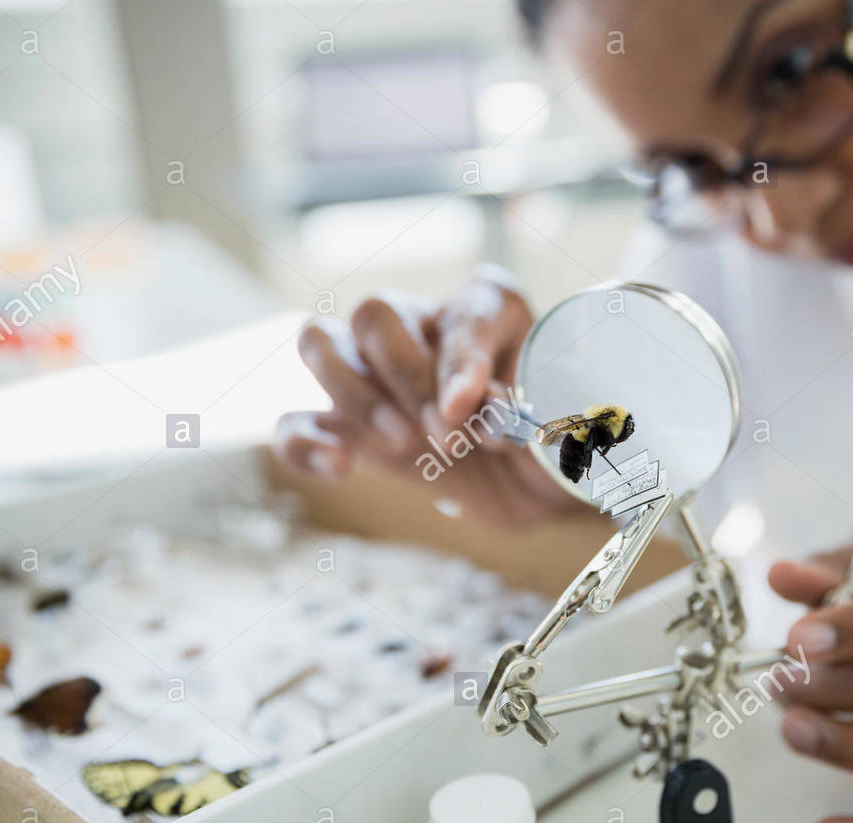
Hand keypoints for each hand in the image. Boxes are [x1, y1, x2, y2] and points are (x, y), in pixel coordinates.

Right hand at [276, 265, 576, 526]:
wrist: (536, 484)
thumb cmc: (550, 440)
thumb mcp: (557, 427)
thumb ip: (523, 411)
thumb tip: (479, 415)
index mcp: (486, 308)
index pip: (464, 314)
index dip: (461, 360)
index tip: (465, 408)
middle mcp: (421, 325)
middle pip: (376, 314)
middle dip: (407, 378)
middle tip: (446, 434)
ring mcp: (374, 372)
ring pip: (320, 341)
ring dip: (354, 393)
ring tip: (401, 441)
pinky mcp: (346, 426)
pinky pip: (295, 421)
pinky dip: (303, 442)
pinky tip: (339, 466)